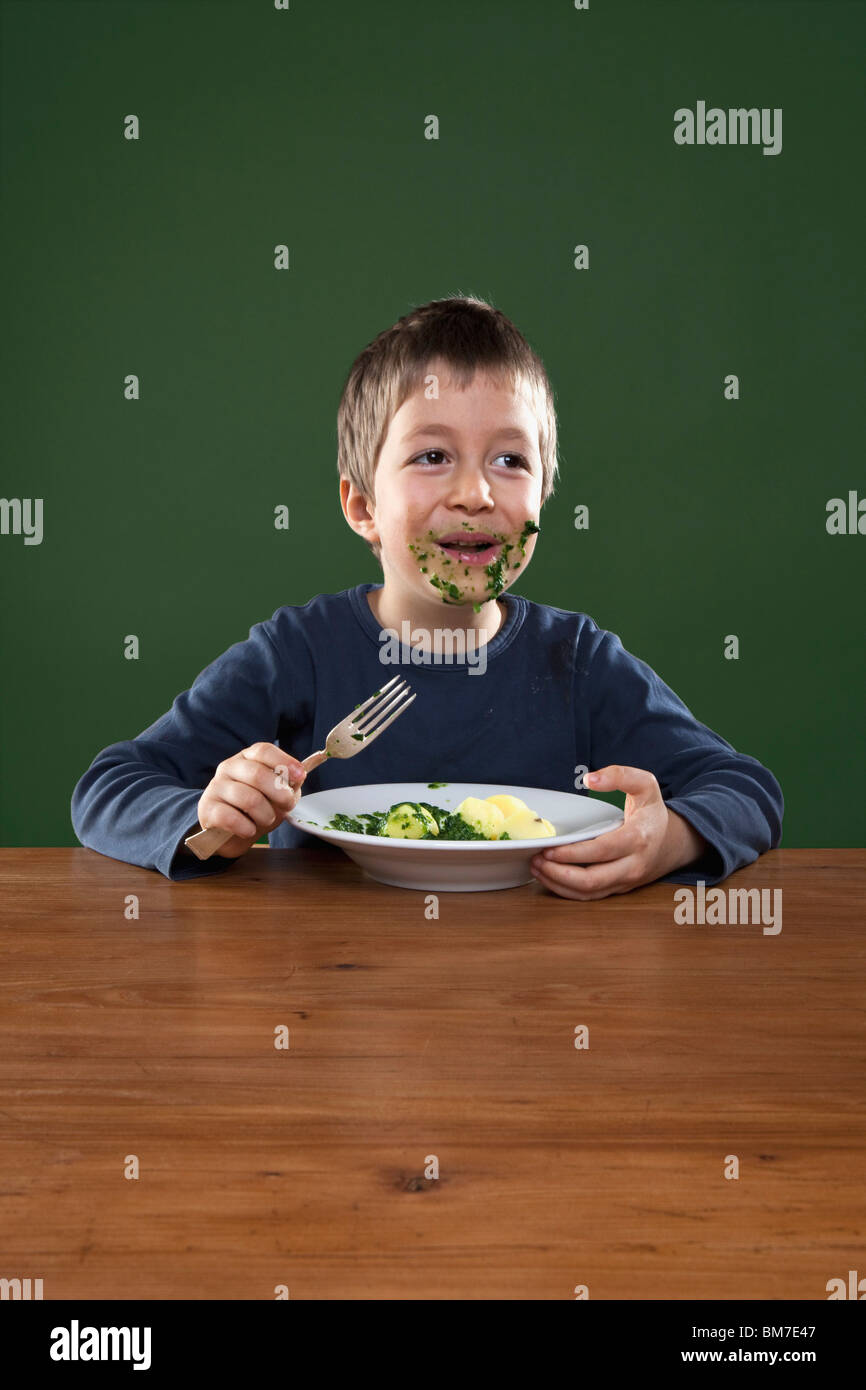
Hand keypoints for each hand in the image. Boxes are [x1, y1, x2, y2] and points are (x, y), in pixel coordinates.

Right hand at [195, 743, 306, 858]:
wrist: (229, 833)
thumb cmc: (256, 809)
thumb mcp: (276, 795)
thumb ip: (288, 784)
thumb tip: (299, 776)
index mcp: (247, 758)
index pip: (263, 750)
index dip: (284, 761)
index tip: (300, 776)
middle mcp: (229, 767)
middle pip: (257, 774)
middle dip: (279, 793)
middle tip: (286, 805)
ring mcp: (215, 787)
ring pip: (248, 798)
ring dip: (265, 814)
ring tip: (266, 820)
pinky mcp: (207, 808)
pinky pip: (230, 818)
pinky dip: (246, 827)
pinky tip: (248, 830)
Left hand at [529, 765, 708, 899]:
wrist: (673, 843)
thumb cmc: (653, 814)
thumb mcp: (645, 785)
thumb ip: (620, 775)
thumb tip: (590, 779)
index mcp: (638, 839)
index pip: (600, 851)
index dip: (572, 853)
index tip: (548, 848)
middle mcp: (633, 865)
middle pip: (591, 879)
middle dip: (558, 873)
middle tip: (536, 859)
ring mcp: (625, 881)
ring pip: (588, 893)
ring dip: (558, 884)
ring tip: (536, 868)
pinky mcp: (618, 889)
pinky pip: (590, 896)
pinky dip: (566, 891)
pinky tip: (550, 877)